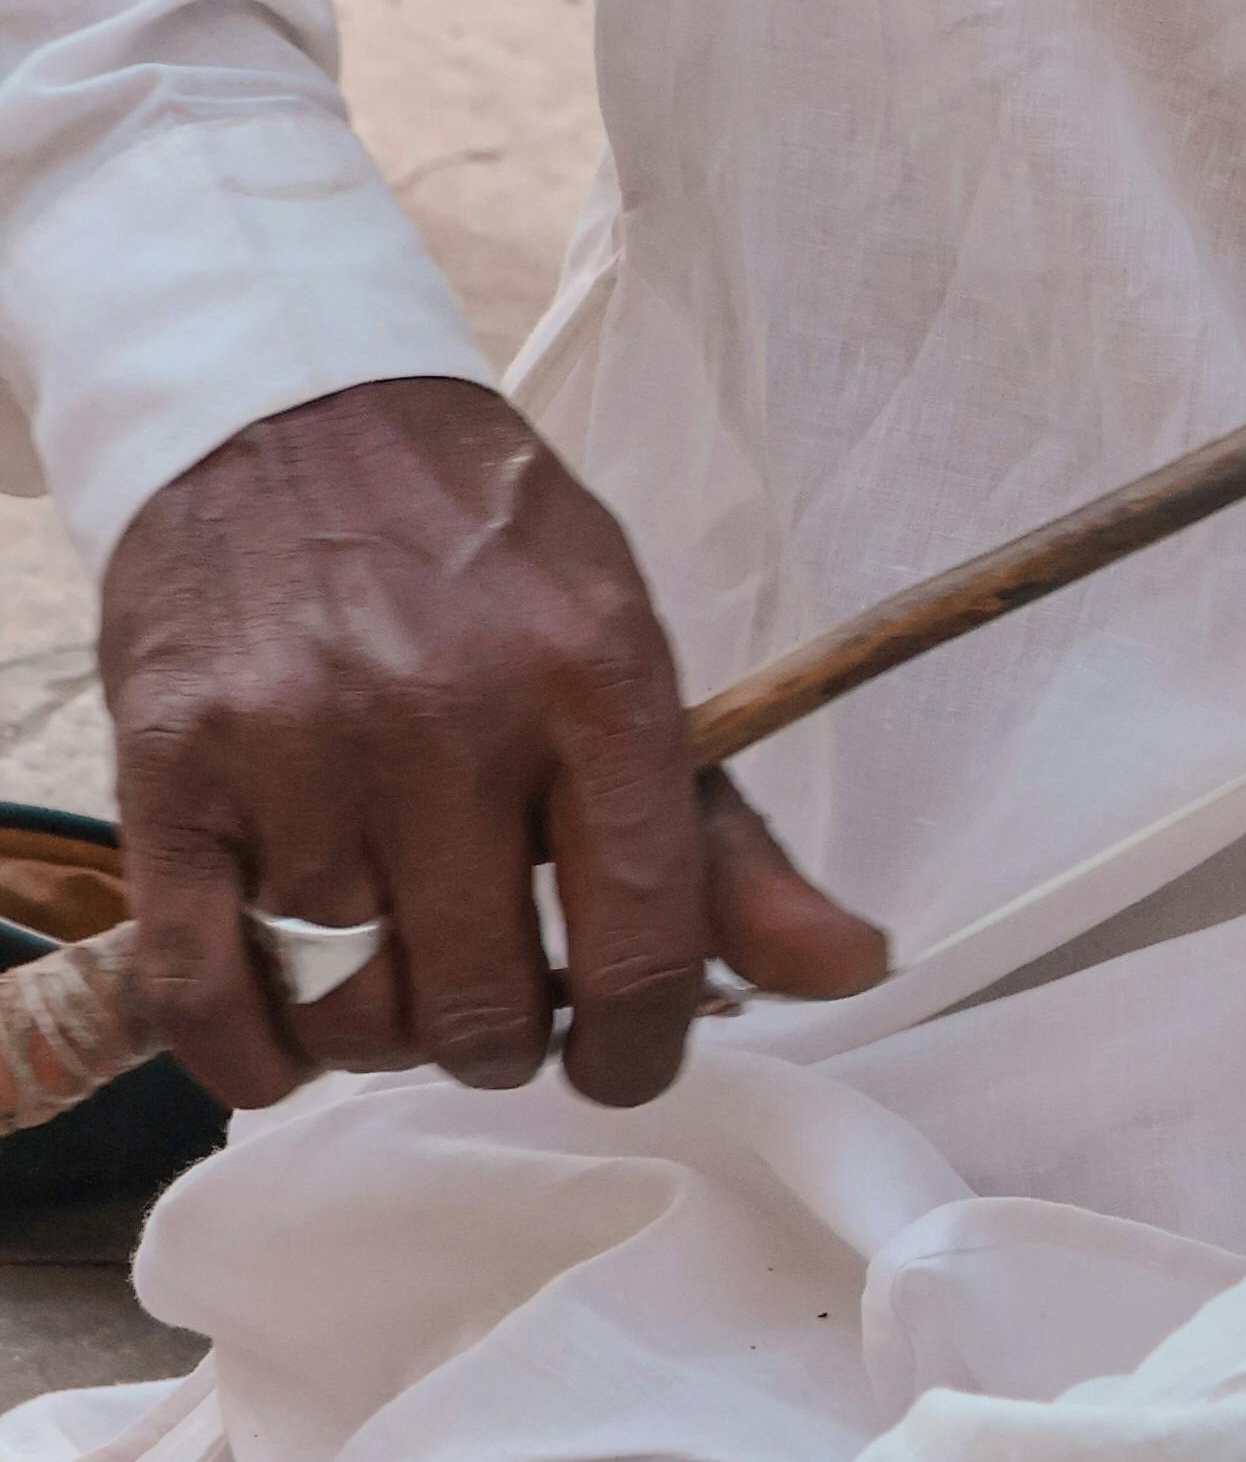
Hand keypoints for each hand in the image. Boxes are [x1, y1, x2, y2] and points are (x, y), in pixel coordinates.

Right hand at [99, 378, 887, 1114]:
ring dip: (378, 1028)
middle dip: (503, 1037)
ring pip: (353, 1013)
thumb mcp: (624, 642)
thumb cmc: (477, 545)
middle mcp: (449, 712)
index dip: (641, 1046)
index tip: (621, 1056)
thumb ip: (725, 833)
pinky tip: (291, 1019)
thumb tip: (854, 966)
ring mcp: (301, 746)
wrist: (291, 405)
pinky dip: (256, 1053)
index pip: (646, 940)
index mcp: (594, 672)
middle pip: (486, 1009)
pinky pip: (209, 998)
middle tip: (494, 984)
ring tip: (393, 955)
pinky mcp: (176, 771)